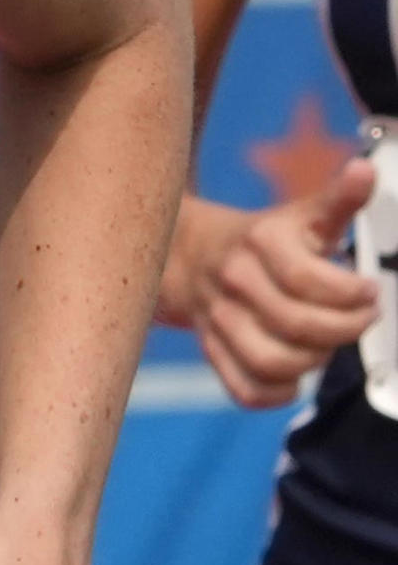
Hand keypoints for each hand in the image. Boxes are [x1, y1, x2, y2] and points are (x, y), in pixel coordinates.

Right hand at [162, 158, 375, 404]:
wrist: (192, 255)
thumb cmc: (265, 239)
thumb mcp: (302, 214)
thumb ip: (340, 199)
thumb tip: (365, 172)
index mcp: (261, 241)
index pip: (307, 279)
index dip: (350, 294)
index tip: (371, 292)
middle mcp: (235, 282)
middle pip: (296, 324)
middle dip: (345, 328)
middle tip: (364, 318)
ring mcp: (219, 320)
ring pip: (271, 362)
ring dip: (314, 361)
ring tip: (329, 344)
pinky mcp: (212, 351)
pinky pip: (245, 389)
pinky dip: (278, 392)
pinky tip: (297, 375)